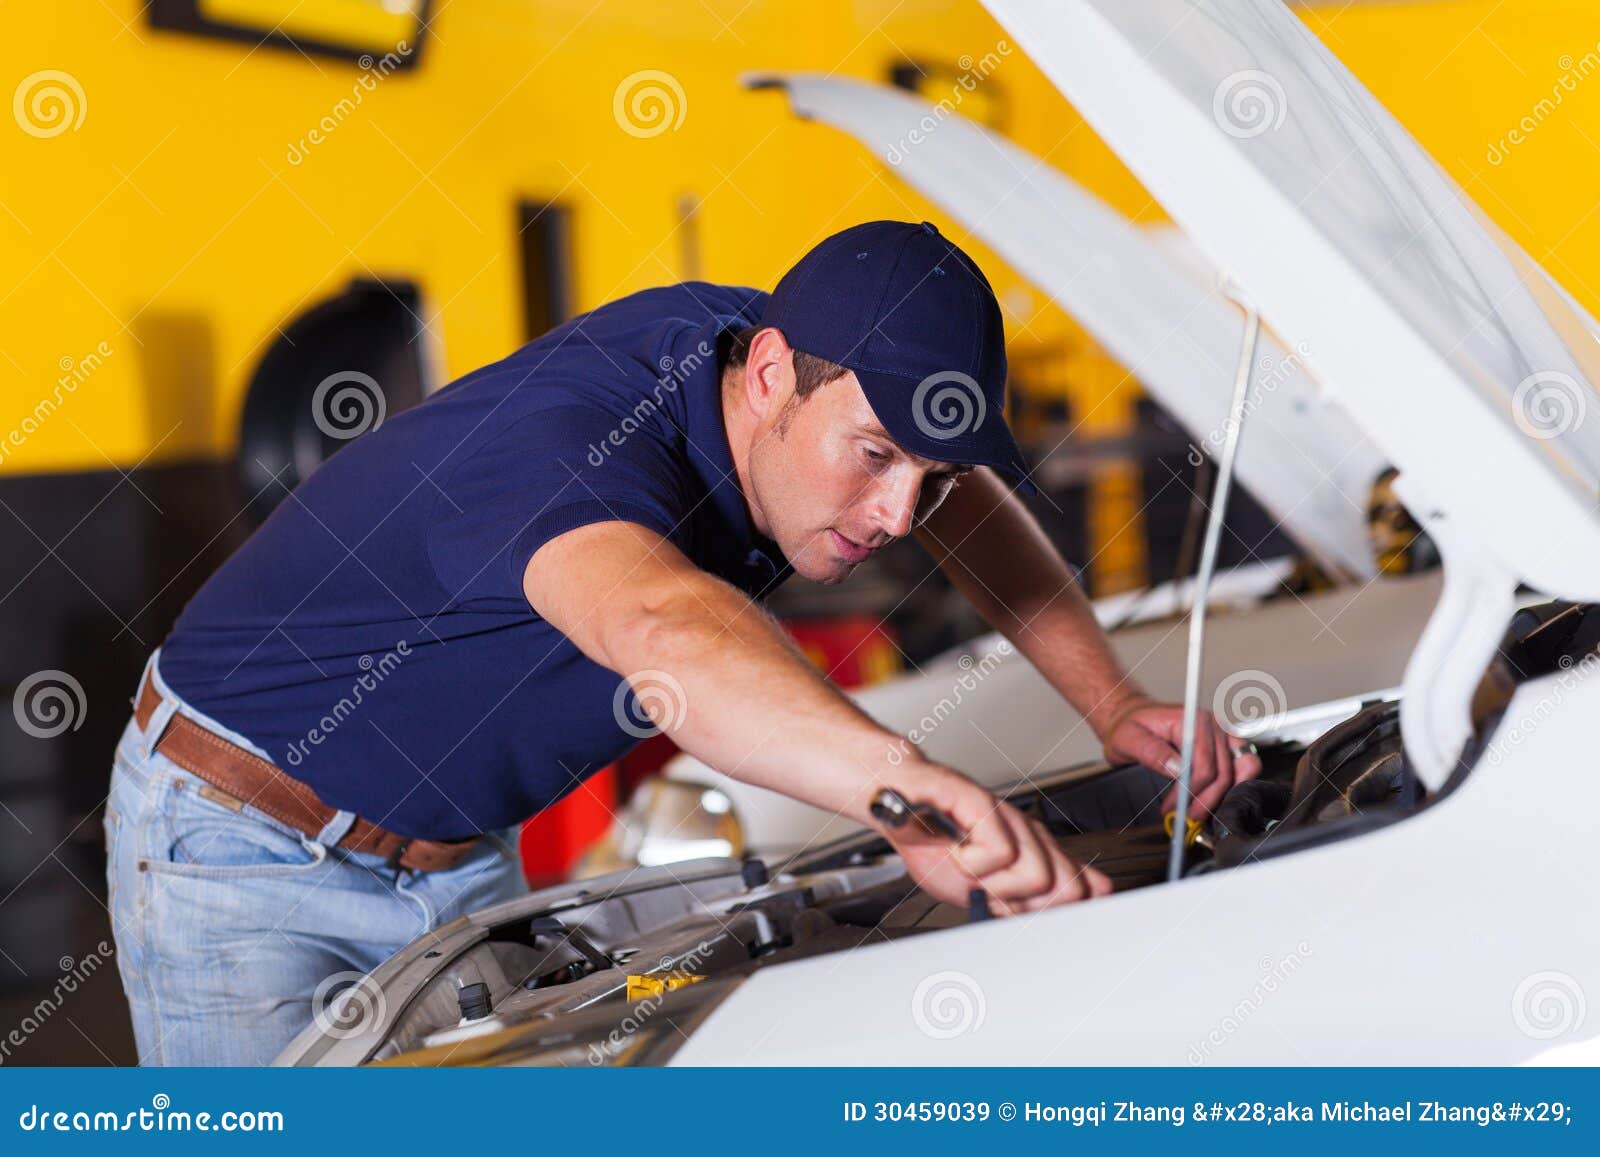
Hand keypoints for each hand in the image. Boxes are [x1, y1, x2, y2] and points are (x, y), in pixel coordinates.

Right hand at [875, 766, 1111, 915]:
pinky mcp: (983, 801)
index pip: (1082, 889)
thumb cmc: (933, 841)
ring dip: (995, 885)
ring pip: (1037, 874)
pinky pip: (998, 852)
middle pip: (1067, 887)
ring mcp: (1008, 816)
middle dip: (1024, 903)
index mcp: (1035, 851)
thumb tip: (1093, 894)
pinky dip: (970, 863)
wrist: (894, 802)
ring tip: (968, 869)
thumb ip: (1030, 897)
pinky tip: (955, 851)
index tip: (1017, 913)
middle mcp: (1029, 832)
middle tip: (986, 889)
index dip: (1055, 912)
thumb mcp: (983, 885)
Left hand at [1094, 695, 1262, 816]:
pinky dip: (1233, 786)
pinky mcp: (1225, 742)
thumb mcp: (1129, 738)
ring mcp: (1222, 732)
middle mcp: (1212, 724)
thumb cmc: (1130, 726)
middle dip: (1205, 800)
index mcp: (1191, 720)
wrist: (1131, 717)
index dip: (1190, 791)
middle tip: (1186, 816)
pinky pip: (1244, 766)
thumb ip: (1152, 752)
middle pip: (1224, 771)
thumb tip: (1177, 769)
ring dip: (1223, 795)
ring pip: (1242, 770)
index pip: (1203, 764)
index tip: (1173, 807)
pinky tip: (1212, 798)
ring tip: (1200, 810)